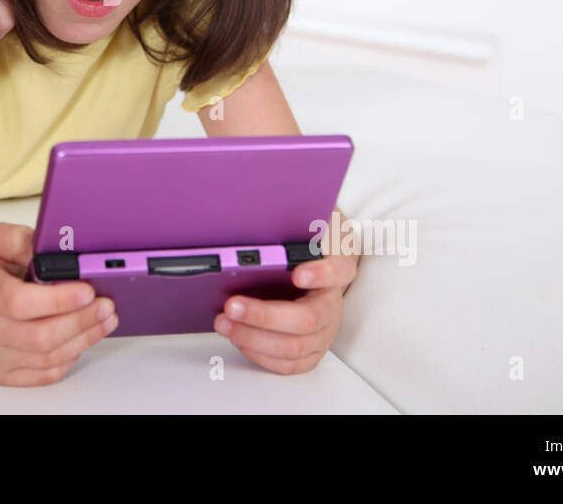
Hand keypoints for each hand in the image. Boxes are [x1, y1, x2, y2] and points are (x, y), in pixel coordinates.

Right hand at [0, 223, 116, 385]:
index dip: (59, 300)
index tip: (88, 291)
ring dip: (84, 339)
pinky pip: (47, 374)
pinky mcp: (6, 374)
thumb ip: (21, 240)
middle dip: (82, 321)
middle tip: (106, 305)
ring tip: (105, 320)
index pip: (21, 303)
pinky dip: (72, 356)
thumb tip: (47, 249)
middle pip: (41, 336)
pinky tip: (84, 338)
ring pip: (49, 358)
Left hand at [213, 212, 359, 374]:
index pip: (339, 271)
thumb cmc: (309, 238)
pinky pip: (289, 364)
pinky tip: (237, 338)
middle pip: (308, 319)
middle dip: (265, 315)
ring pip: (294, 346)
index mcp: (337, 266)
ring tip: (223, 321)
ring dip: (254, 337)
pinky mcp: (311, 349)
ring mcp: (324, 331)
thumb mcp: (308, 216)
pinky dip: (260, 354)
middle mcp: (333, 303)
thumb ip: (297, 213)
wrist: (323, 260)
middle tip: (232, 304)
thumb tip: (270, 198)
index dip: (321, 274)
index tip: (297, 272)